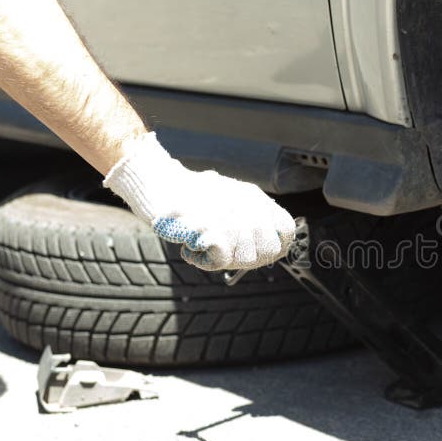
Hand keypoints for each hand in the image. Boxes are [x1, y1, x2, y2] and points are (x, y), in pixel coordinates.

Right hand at [104, 133, 294, 270]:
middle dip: (249, 258)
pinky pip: (220, 258)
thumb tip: (271, 245)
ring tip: (204, 243)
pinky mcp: (210, 229)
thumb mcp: (228, 196)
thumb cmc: (188, 195)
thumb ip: (251, 217)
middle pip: (269, 249)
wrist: (155, 182)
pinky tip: (191, 246)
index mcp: (253, 197)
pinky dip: (202, 258)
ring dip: (225, 258)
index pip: (286, 229)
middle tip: (224, 251)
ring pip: (247, 256)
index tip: (259, 251)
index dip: (276, 246)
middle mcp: (247, 204)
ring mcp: (230, 216)